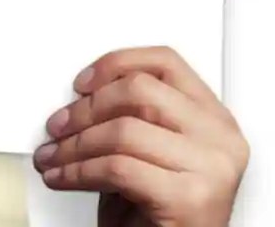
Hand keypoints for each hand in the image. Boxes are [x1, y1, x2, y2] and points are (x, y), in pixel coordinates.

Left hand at [34, 47, 248, 226]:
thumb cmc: (157, 217)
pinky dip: (77, 171)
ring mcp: (212, 168)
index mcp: (214, 120)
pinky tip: (63, 178)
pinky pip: (117, 167)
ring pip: (123, 129)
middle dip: (85, 109)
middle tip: (57, 126)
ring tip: (52, 158)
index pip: (167, 63)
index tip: (82, 82)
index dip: (116, 64)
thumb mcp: (148, 156)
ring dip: (73, 145)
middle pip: (139, 91)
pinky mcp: (192, 198)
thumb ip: (132, 119)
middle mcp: (221, 140)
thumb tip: (78, 99)